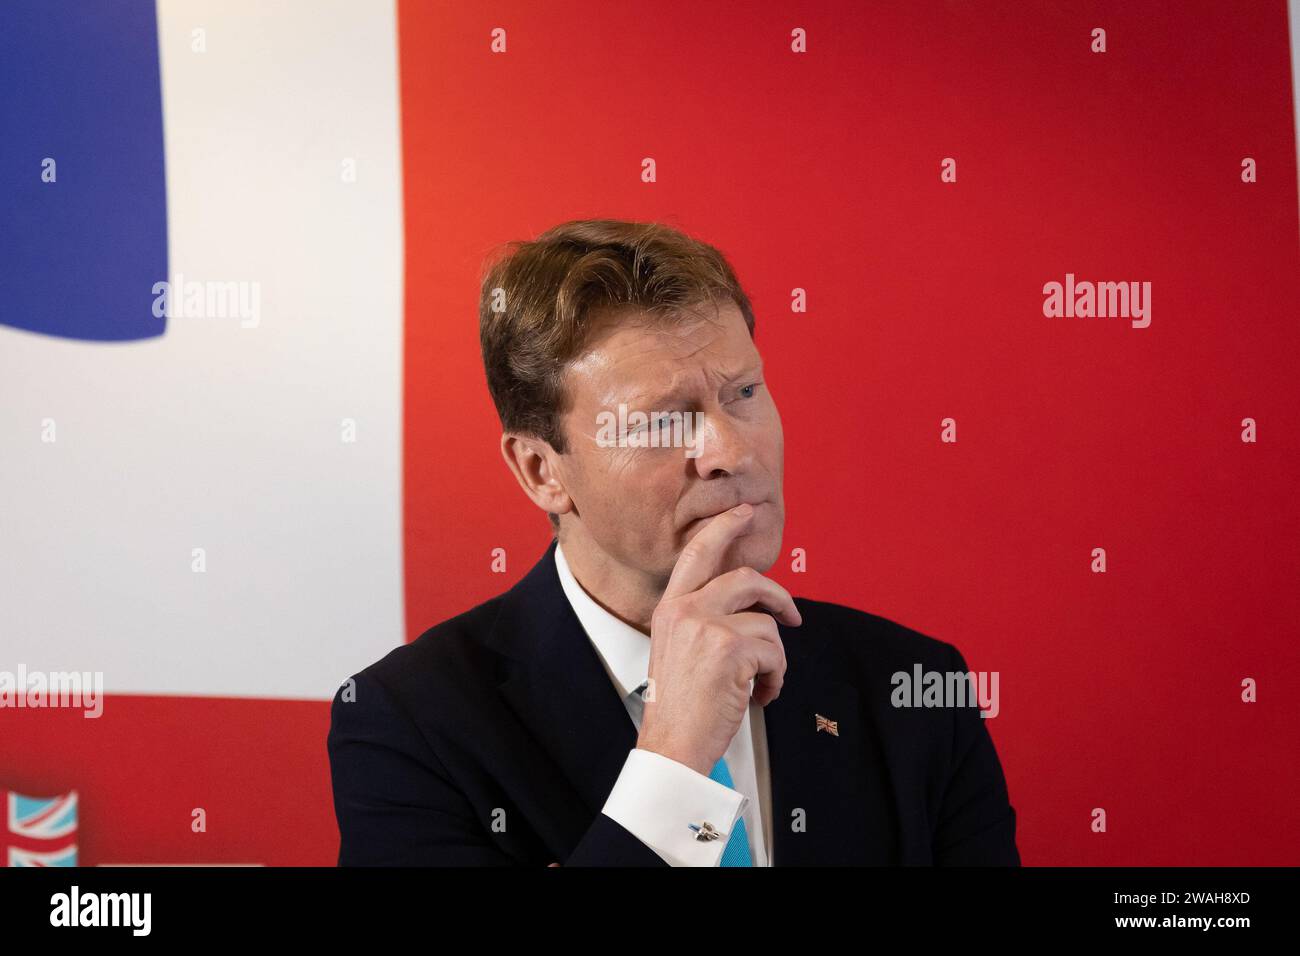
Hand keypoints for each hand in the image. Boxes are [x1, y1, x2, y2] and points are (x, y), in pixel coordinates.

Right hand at [635, 503, 800, 776]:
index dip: (724, 527)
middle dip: (779, 595)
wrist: (672, 745)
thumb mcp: (680, 650)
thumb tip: (751, 607)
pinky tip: (760, 697)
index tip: (744, 511)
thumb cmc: (680, 706)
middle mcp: (685, 609)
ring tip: (761, 684)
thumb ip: (704, 620)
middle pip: (747, 578)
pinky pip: (775, 652)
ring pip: (767, 624)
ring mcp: (707, 626)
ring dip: (774, 659)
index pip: (698, 553)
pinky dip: (776, 678)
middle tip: (794, 616)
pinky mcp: (731, 648)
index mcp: (669, 608)